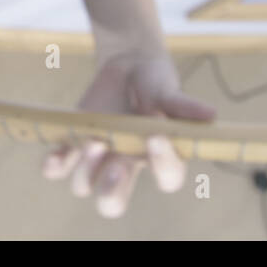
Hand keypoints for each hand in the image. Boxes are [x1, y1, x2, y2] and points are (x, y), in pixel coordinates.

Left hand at [42, 50, 215, 217]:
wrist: (129, 65)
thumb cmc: (156, 85)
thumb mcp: (170, 91)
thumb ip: (184, 106)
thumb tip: (211, 115)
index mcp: (156, 157)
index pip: (167, 178)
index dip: (163, 165)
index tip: (155, 136)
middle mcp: (126, 164)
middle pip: (113, 202)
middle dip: (111, 191)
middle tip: (116, 166)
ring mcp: (99, 156)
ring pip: (83, 185)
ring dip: (85, 169)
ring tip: (94, 139)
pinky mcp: (75, 141)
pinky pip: (60, 164)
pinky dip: (55, 164)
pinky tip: (56, 156)